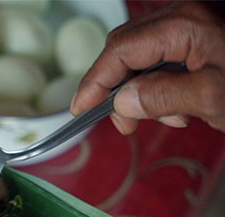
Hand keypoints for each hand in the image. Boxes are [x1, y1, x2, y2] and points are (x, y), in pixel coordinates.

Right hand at [71, 1, 224, 133]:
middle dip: (117, 89)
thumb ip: (163, 96)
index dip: (95, 82)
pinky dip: (159, 84)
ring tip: (166, 116)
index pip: (119, 51)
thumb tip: (122, 101)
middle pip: (124, 50)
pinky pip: (162, 57)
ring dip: (141, 90)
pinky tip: (177, 105)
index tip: (81, 109)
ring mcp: (189, 24)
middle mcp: (182, 17)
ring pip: (141, 56)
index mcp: (183, 25)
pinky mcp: (196, 37)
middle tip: (124, 122)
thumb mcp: (212, 97)